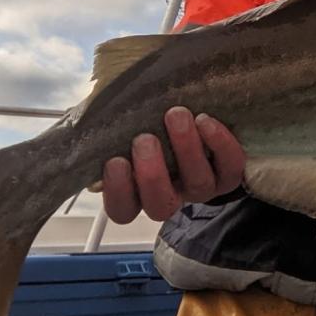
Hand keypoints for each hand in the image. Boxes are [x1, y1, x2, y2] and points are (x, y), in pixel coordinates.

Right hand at [100, 106, 245, 223]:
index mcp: (136, 188)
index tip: (115, 160)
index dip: (118, 192)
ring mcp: (200, 187)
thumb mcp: (120, 115)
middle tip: (144, 138)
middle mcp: (170, 194)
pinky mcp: (228, 173)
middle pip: (160, 206)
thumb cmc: (147, 114)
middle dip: (151, 174)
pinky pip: (230, 169)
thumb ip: (103, 120)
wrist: (196, 106)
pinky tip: (205, 120)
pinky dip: (220, 145)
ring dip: (186, 150)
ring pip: (198, 186)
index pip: (122, 209)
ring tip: (176, 115)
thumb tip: (85, 115)